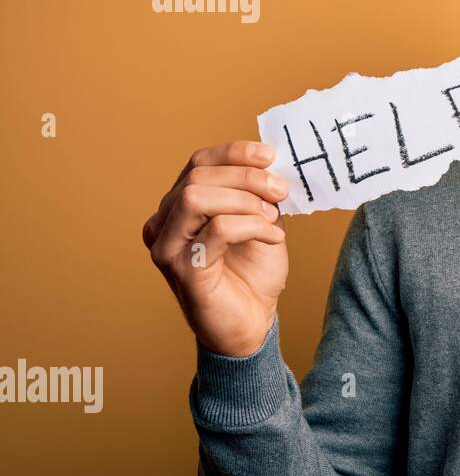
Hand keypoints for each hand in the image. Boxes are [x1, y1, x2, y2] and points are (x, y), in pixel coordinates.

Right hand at [142, 140, 289, 356]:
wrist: (253, 323)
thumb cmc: (252, 274)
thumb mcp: (260, 221)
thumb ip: (258, 194)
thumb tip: (271, 163)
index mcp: (178, 207)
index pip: (198, 163)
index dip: (234, 153)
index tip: (269, 155)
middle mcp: (163, 224)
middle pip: (198, 177)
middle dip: (246, 177)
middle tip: (279, 191)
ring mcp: (168, 248)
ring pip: (197, 198)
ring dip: (245, 200)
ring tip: (272, 217)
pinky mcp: (184, 271)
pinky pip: (217, 230)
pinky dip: (252, 226)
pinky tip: (274, 236)